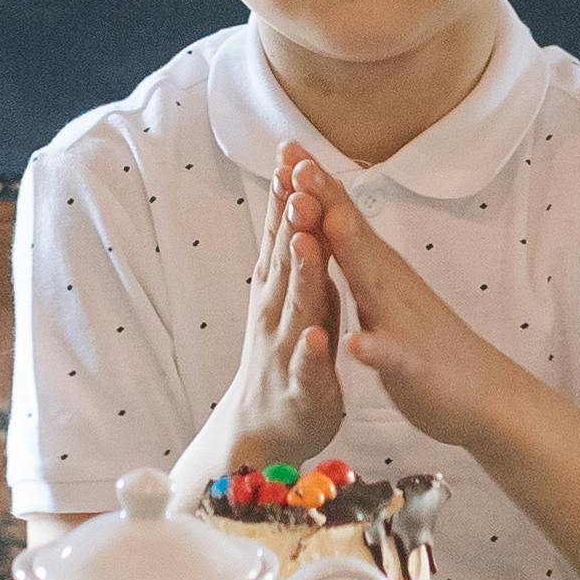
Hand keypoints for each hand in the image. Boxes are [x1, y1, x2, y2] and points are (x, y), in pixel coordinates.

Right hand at [205, 170, 350, 477]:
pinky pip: (308, 370)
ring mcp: (287, 351)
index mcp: (282, 288)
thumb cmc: (287, 355)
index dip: (288, 191)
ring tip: (306, 243)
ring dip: (301, 276)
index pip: (286, 231)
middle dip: (292, 218)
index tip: (289, 148)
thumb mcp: (295, 298)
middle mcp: (278, 312)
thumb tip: (295, 200)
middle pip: (287, 258)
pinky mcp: (303, 391)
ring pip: (297, 309)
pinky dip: (311, 354)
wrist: (264, 430)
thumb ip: (295, 254)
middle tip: (294, 174)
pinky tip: (315, 339)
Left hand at [292, 163, 496, 449]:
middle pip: (353, 236)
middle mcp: (388, 284)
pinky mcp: (411, 364)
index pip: (339, 217)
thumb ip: (357, 249)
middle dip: (325, 201)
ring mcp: (402, 321)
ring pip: (373, 284)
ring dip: (352, 253)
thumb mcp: (382, 286)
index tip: (285, 145)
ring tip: (331, 224)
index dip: (313, 184)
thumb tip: (333, 207)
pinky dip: (375, 348)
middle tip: (298, 162)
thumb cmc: (422, 337)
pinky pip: (392, 354)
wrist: (479, 391)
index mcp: (374, 269)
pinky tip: (357, 344)